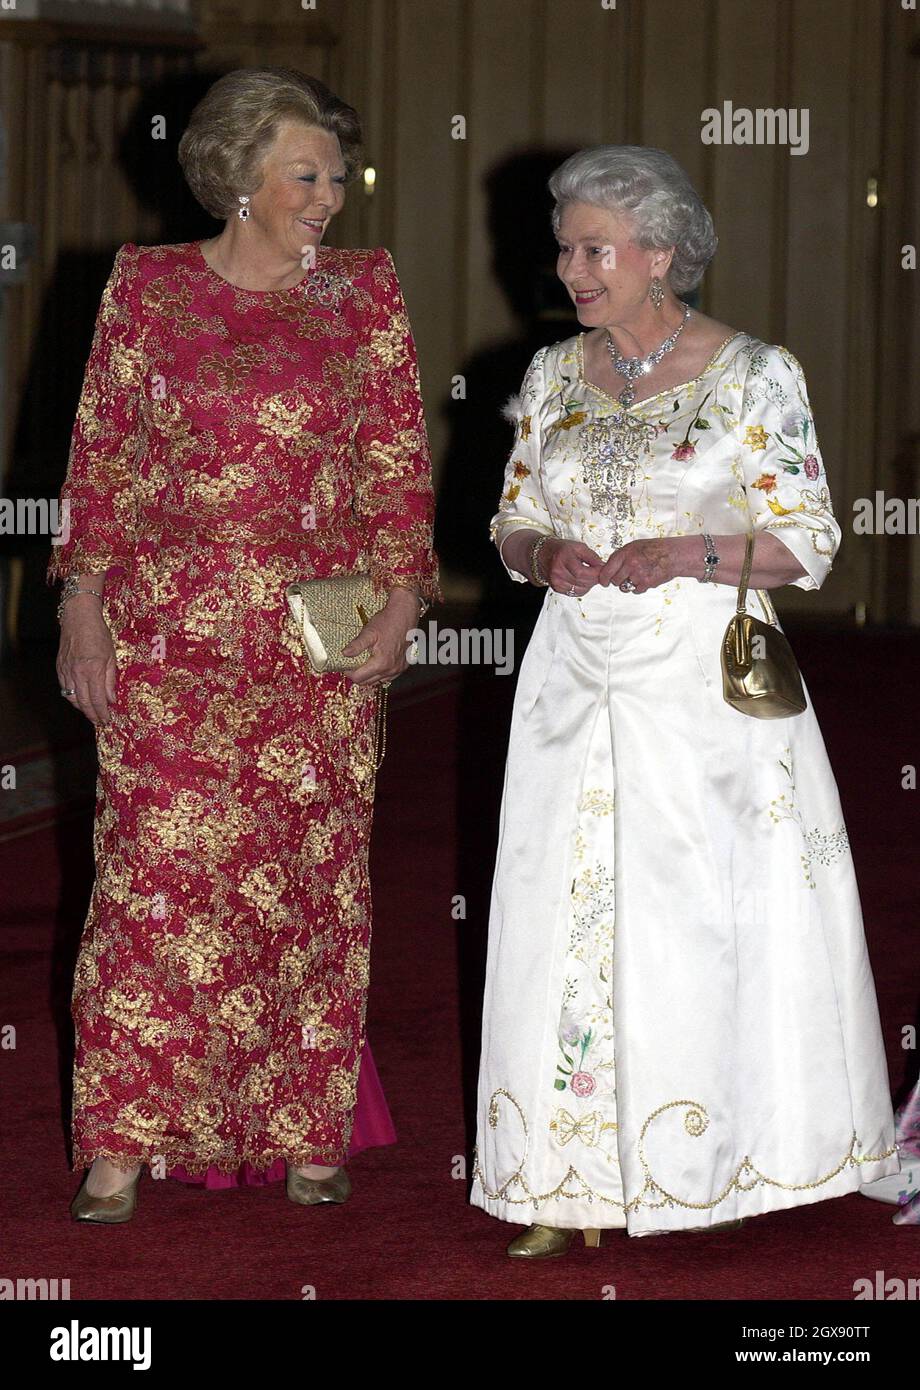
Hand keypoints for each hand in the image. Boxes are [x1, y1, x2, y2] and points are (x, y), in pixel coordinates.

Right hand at [57, 597, 117, 724]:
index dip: (102, 713)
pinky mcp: (59, 667)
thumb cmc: (98, 634)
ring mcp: (66, 671)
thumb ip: (111, 680)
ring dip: (81, 708)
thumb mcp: (111, 656)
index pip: (97, 699)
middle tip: (100, 722)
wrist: (78, 618)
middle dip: (92, 715)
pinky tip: (79, 699)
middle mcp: (77, 673)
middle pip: (83, 702)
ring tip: (91, 713)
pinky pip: (64, 688)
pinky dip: (72, 697)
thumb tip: (111, 699)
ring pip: (71, 697)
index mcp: (92, 670)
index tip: (107, 720)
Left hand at [341, 587, 419, 685]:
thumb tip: (344, 654)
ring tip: (363, 664)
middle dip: (358, 675)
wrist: (405, 614)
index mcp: (381, 663)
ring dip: (369, 676)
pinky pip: (389, 677)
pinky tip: (376, 665)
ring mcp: (399, 669)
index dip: (349, 673)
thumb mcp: (369, 632)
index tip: (344, 665)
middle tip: (351, 665)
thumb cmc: (388, 621)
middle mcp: (391, 669)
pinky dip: (380, 674)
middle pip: (368, 682)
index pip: (359, 678)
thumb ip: (357, 645)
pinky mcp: (404, 666)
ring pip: (379, 681)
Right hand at [538, 539, 604, 596]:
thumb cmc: (561, 549)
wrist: (543, 555)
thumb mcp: (578, 547)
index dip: (595, 573)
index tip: (602, 570)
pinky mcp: (557, 588)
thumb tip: (603, 566)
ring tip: (590, 576)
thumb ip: (592, 557)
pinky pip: (575, 593)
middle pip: (582, 582)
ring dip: (589, 584)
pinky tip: (582, 580)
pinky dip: (582, 588)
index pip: (582, 572)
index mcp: (563, 558)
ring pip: (580, 590)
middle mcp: (557, 572)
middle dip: (594, 579)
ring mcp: (556, 582)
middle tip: (598, 573)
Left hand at [596, 538, 674, 593]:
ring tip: (637, 576)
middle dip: (617, 581)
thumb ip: (620, 556)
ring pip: (625, 587)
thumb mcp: (633, 546)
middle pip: (615, 581)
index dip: (603, 578)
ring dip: (628, 584)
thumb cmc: (654, 549)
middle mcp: (630, 564)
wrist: (672, 554)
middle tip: (624, 577)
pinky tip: (645, 578)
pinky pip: (636, 590)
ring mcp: (638, 575)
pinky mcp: (646, 584)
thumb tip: (608, 567)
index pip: (607, 570)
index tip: (604, 582)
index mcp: (625, 554)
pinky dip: (639, 587)